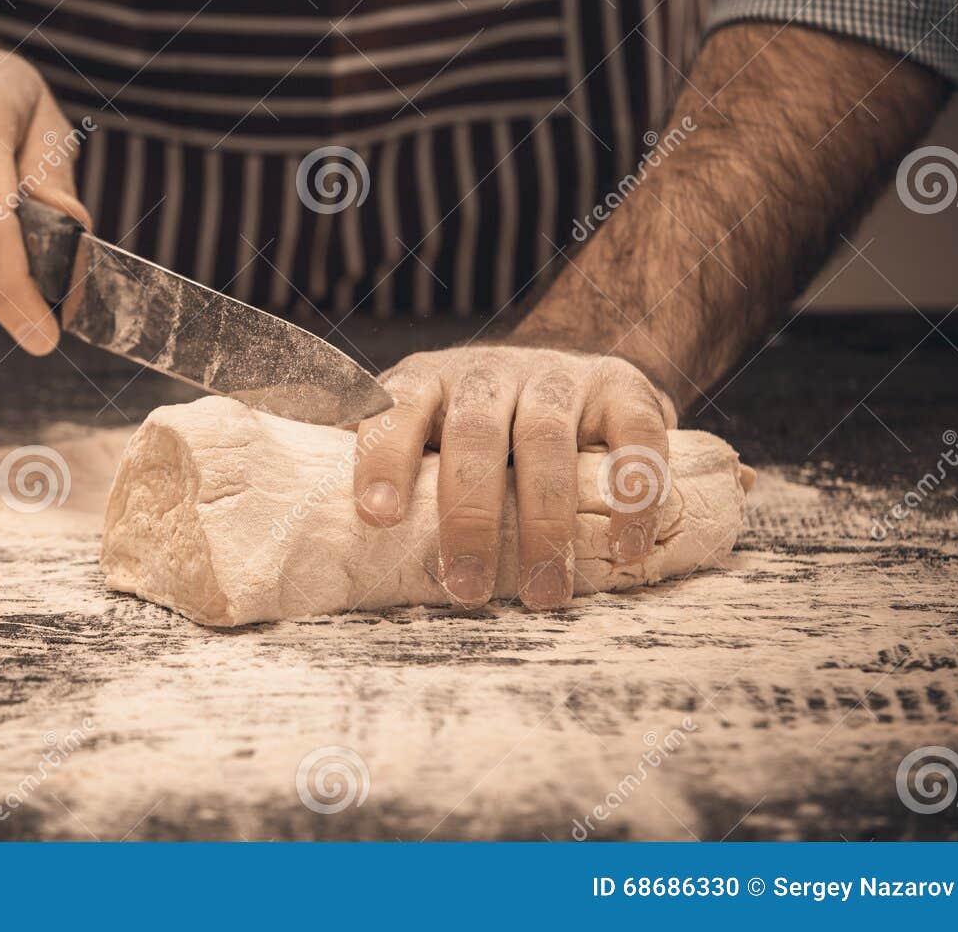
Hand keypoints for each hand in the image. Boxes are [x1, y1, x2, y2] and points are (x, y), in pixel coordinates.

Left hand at [351, 345, 675, 610]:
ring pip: (546, 439)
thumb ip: (386, 467)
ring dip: (545, 520)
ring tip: (542, 592)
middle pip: (473, 434)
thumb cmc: (475, 424)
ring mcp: (557, 376)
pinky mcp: (621, 389)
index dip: (385, 457)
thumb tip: (324, 537)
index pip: (397, 410)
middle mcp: (490, 373)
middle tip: (466, 588)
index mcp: (429, 383)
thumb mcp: (425, 429)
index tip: (377, 516)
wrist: (567, 364)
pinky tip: (627, 546)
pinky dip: (633, 491)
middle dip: (469, 516)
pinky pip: (633, 435)